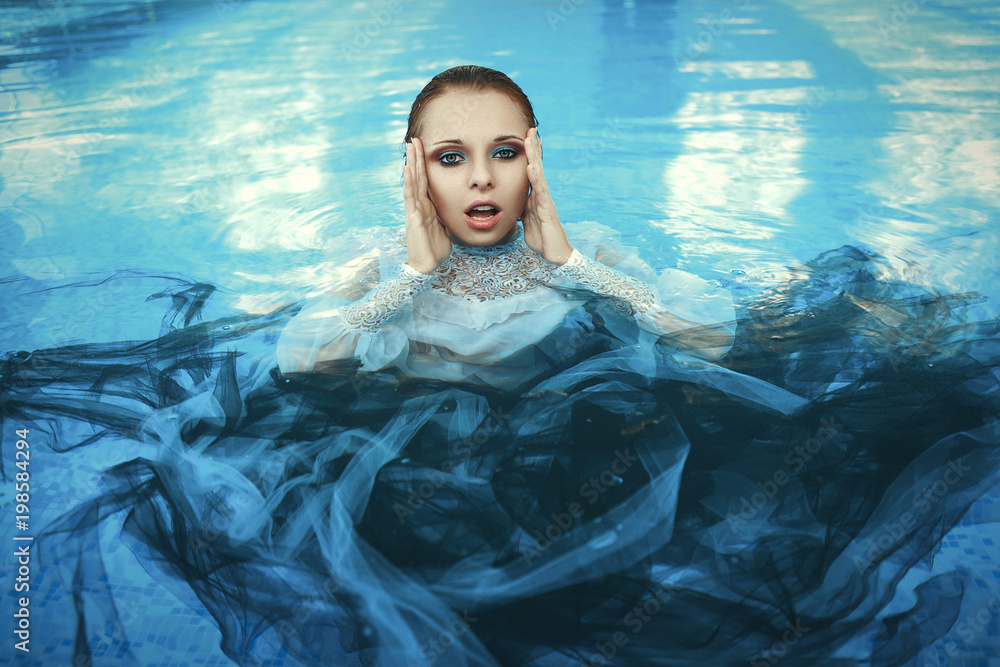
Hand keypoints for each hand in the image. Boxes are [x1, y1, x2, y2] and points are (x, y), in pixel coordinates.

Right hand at [403, 137, 450, 273]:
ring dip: (411, 164)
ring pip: (412, 182)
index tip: (423, 148)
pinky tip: (406, 170)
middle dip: (416, 158)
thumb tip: (455, 207)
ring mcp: (414, 210)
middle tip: (414, 139)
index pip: (425, 181)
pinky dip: (408, 183)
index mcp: (427, 207)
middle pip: (417, 177)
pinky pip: (410, 197)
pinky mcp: (413, 217)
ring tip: (410, 147)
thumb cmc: (435, 249)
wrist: (427, 265)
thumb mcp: (444, 227)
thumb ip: (445, 215)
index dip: (424, 165)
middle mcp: (418, 205)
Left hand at [522, 127, 572, 264]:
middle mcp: (542, 195)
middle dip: (533, 148)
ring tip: (531, 139)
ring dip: (535, 156)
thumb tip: (511, 201)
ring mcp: (545, 201)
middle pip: (537, 167)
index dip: (530, 155)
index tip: (526, 138)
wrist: (554, 255)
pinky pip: (540, 191)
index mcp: (535, 197)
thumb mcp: (525, 221)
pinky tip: (531, 166)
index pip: (532, 172)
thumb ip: (520, 209)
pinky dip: (535, 178)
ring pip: (539, 174)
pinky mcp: (547, 210)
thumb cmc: (541, 239)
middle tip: (531, 129)